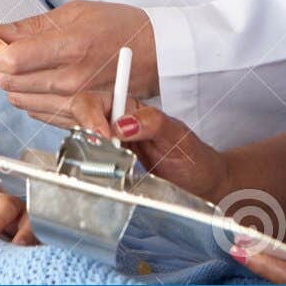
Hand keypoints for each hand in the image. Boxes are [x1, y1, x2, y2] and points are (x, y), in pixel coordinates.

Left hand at [0, 2, 157, 124]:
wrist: (157, 54)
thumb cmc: (122, 28)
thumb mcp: (77, 11)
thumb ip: (34, 25)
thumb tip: (1, 32)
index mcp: (72, 47)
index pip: (11, 59)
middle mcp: (71, 80)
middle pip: (8, 82)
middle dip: (3, 64)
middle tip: (13, 48)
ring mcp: (75, 102)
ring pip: (18, 99)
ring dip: (16, 81)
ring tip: (33, 63)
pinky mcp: (77, 116)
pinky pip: (35, 112)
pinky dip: (32, 96)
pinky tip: (45, 79)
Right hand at [70, 94, 230, 203]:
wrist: (202, 185)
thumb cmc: (193, 157)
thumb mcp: (178, 136)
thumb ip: (154, 123)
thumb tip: (122, 123)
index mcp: (130, 108)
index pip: (96, 100)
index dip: (91, 115)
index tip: (104, 136)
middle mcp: (117, 125)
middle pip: (82, 118)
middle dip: (86, 132)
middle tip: (104, 152)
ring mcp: (112, 148)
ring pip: (83, 143)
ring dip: (89, 153)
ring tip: (111, 166)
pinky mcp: (112, 169)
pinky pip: (92, 165)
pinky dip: (94, 170)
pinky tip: (108, 177)